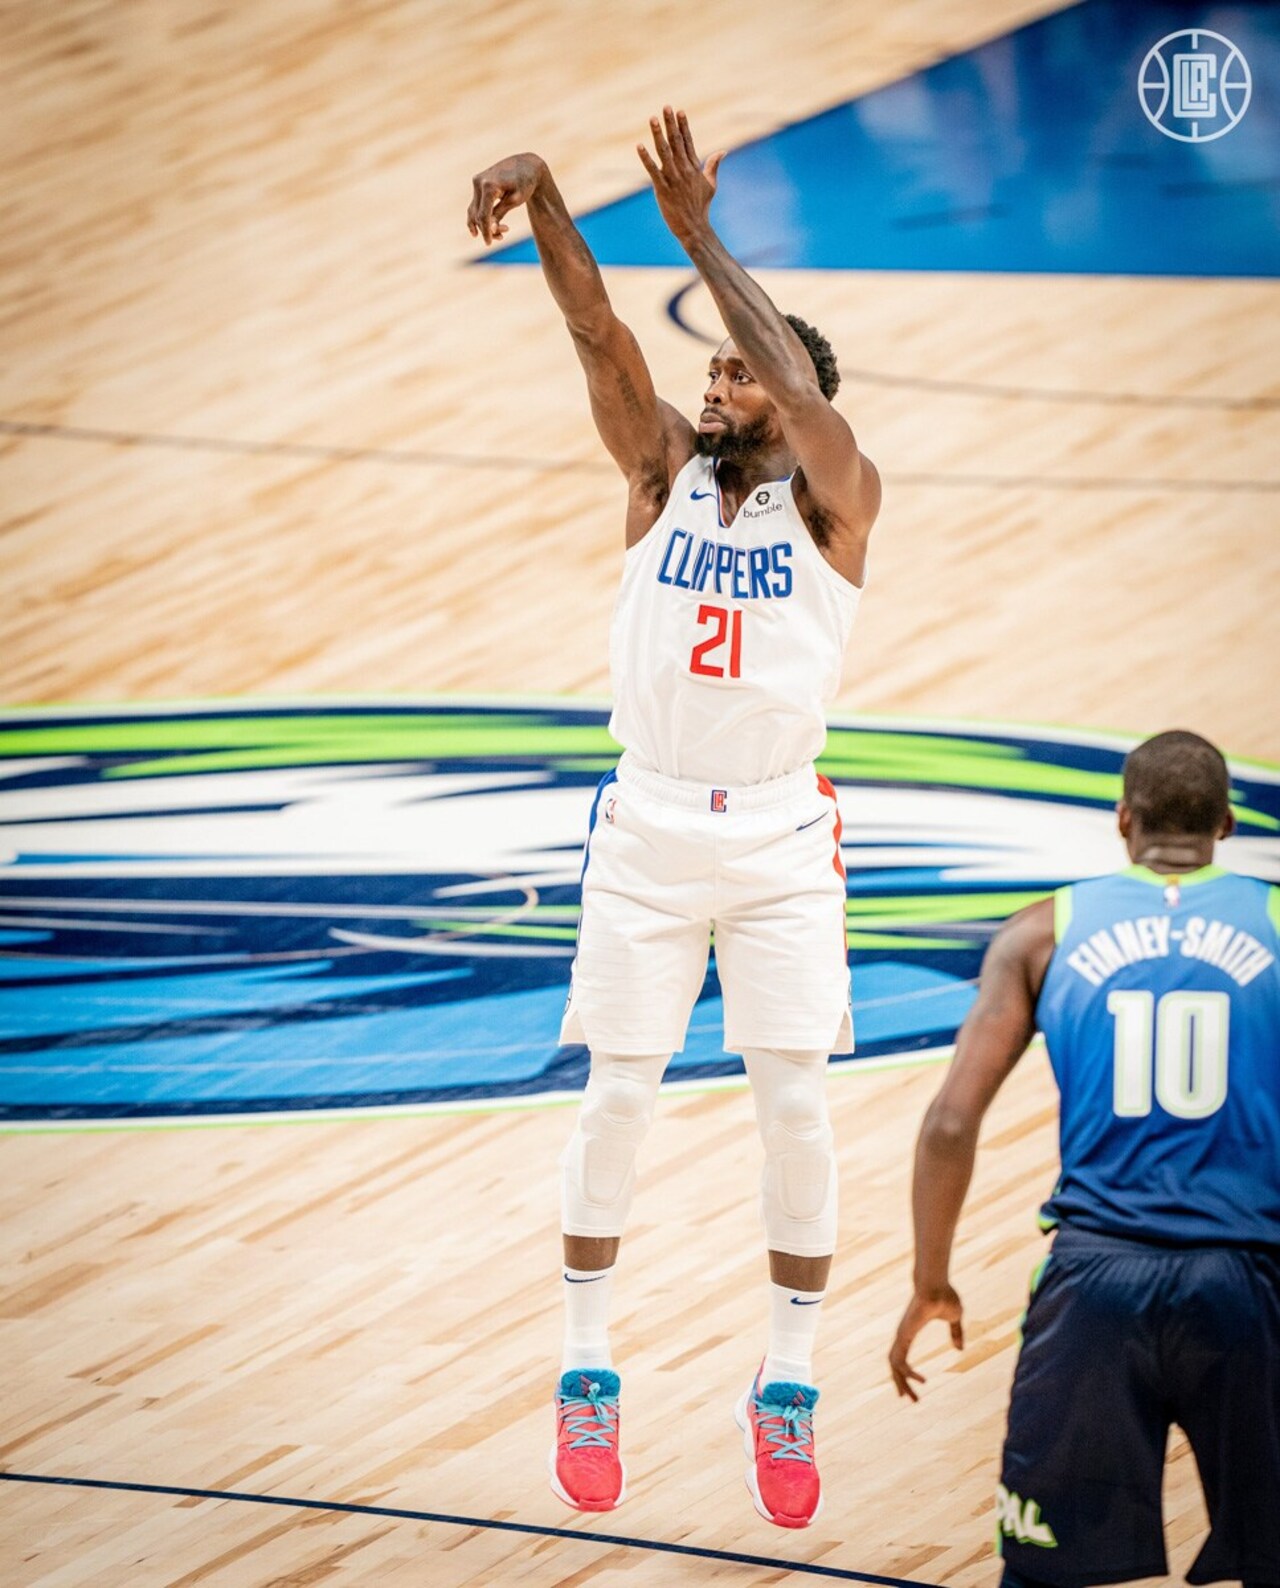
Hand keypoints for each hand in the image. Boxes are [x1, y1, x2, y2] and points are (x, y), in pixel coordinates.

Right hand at [467, 153, 545, 244]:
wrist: (526, 165)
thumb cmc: (524, 183)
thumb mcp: (515, 200)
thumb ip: (500, 213)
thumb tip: (490, 229)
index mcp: (489, 185)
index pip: (483, 215)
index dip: (486, 231)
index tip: (489, 243)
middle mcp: (479, 182)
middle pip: (477, 214)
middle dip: (487, 228)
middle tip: (504, 234)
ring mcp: (477, 181)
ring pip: (474, 210)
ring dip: (482, 224)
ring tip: (499, 233)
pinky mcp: (478, 183)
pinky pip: (475, 203)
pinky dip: (478, 216)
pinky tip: (480, 229)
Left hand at [637, 107, 724, 245]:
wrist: (694, 227)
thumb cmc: (701, 206)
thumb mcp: (711, 184)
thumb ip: (713, 165)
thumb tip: (723, 151)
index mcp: (694, 167)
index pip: (688, 141)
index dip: (683, 125)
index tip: (679, 111)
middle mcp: (684, 169)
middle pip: (676, 142)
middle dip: (671, 124)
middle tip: (666, 107)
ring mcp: (673, 178)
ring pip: (664, 152)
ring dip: (658, 134)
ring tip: (652, 119)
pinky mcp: (662, 189)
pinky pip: (652, 170)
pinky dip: (646, 158)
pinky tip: (639, 146)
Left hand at [888, 1285, 964, 1402]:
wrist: (937, 1286)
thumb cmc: (945, 1296)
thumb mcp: (955, 1318)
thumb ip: (956, 1332)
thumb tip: (959, 1349)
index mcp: (911, 1331)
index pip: (902, 1355)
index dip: (906, 1371)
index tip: (918, 1383)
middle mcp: (902, 1334)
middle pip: (895, 1364)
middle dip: (901, 1383)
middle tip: (910, 1400)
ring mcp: (901, 1335)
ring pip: (894, 1366)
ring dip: (902, 1383)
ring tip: (913, 1399)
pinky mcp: (903, 1335)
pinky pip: (899, 1360)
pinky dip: (907, 1373)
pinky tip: (920, 1380)